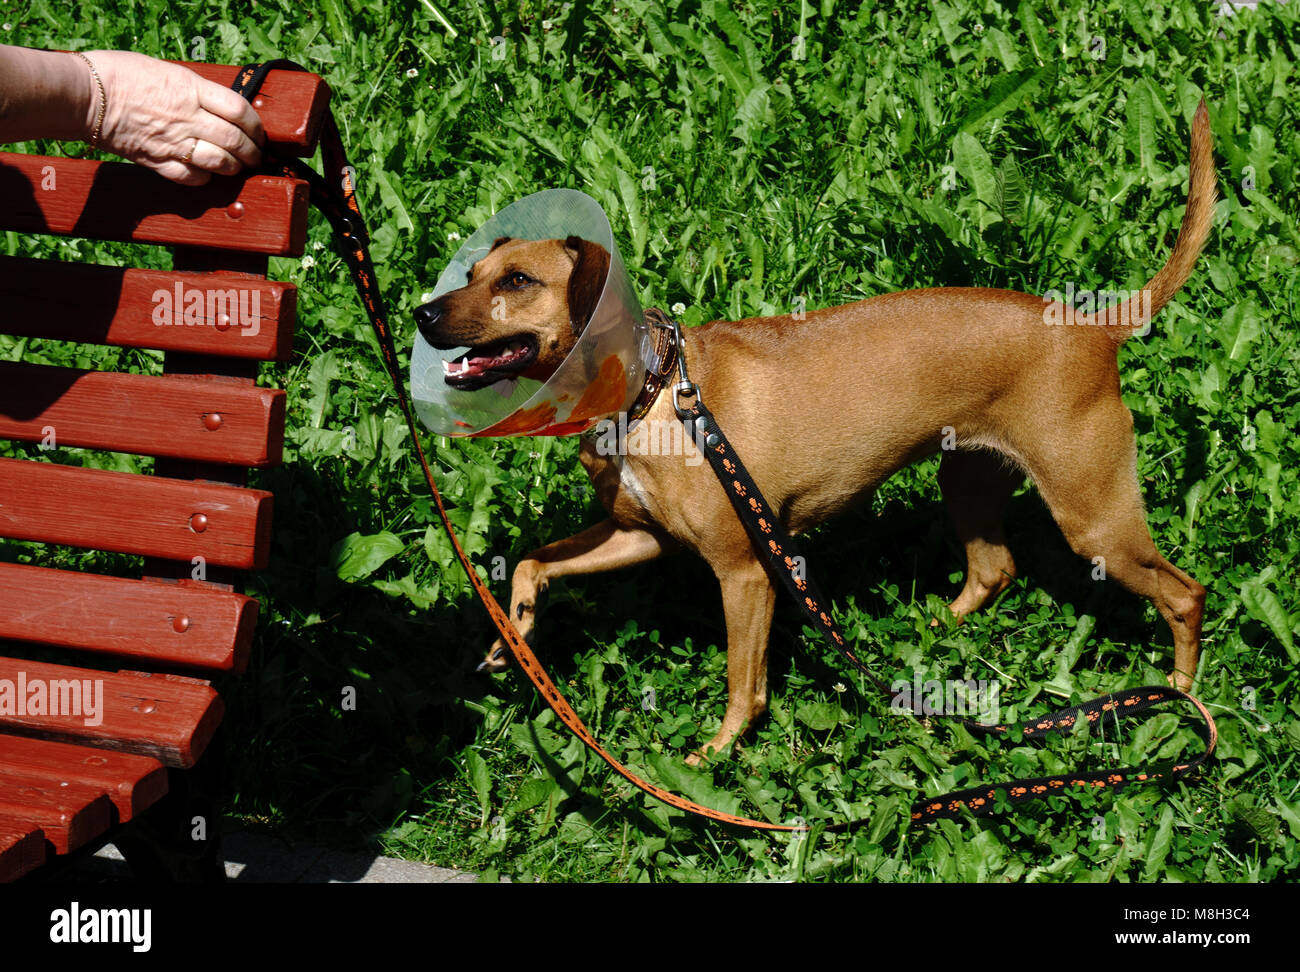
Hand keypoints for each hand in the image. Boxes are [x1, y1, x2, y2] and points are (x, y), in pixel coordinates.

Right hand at [84, 51, 265, 185]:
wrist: (83, 94)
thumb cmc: (119, 74)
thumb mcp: (166, 71)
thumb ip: (194, 90)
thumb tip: (218, 106)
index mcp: (191, 89)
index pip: (239, 110)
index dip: (256, 125)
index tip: (258, 132)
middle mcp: (187, 117)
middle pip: (235, 140)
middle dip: (252, 152)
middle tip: (257, 157)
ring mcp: (173, 141)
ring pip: (220, 162)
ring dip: (234, 168)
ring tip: (237, 167)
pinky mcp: (157, 161)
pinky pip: (192, 177)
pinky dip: (205, 178)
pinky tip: (206, 175)